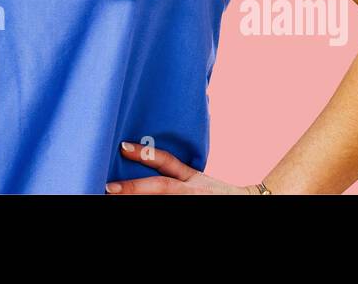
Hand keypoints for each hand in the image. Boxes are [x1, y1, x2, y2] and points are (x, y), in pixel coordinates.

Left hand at [106, 140, 255, 194]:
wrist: (248, 202)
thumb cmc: (215, 192)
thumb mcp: (195, 178)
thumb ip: (174, 170)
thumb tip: (143, 157)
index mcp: (191, 177)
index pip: (166, 162)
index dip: (144, 154)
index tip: (121, 146)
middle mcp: (190, 189)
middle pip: (160, 188)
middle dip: (134, 188)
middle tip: (109, 188)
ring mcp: (190, 201)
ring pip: (160, 200)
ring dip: (138, 199)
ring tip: (113, 197)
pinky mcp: (189, 210)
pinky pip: (167, 208)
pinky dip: (153, 205)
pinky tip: (131, 203)